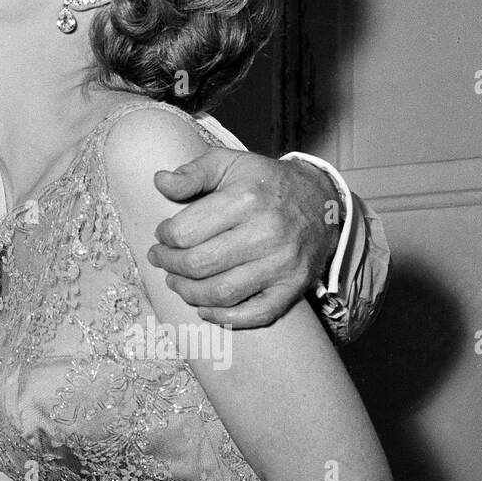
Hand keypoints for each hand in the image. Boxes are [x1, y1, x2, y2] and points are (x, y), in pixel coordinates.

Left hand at [148, 149, 338, 327]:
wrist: (322, 201)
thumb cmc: (265, 183)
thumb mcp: (229, 163)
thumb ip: (192, 172)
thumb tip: (160, 182)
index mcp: (246, 199)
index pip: (186, 231)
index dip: (165, 237)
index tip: (163, 235)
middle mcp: (267, 233)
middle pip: (200, 264)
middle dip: (170, 265)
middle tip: (161, 259)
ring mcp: (282, 264)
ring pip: (221, 292)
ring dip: (188, 292)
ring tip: (176, 281)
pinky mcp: (294, 286)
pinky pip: (255, 314)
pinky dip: (225, 317)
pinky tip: (204, 309)